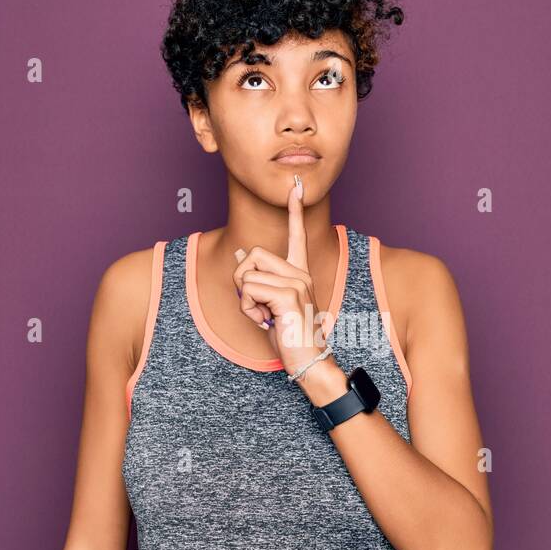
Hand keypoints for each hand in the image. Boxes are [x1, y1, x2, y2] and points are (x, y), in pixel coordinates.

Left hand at [231, 174, 331, 376]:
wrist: (310, 361)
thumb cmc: (290, 337)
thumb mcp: (270, 305)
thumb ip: (258, 279)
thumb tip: (240, 252)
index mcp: (300, 274)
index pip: (296, 236)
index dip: (295, 212)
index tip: (296, 188)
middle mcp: (301, 274)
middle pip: (253, 255)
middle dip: (243, 280)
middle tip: (256, 306)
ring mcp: (297, 283)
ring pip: (247, 274)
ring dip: (245, 300)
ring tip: (264, 317)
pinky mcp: (288, 295)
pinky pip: (250, 290)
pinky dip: (249, 309)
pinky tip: (266, 322)